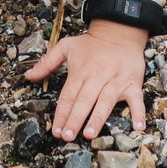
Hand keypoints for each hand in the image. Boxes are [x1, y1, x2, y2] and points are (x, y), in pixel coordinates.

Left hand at [24, 23, 146, 140]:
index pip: (68, 96)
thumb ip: (46, 63)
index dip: (62, 114)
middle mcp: (97, 77)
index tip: (56, 130)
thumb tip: (28, 76)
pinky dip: (138, 113)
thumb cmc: (91, 44)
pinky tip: (137, 127)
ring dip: (97, 119)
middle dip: (75, 120)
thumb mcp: (65, 47)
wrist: (119, 31)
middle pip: (84, 101)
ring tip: (89, 134)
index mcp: (80, 72)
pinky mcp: (132, 83)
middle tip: (67, 136)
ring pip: (105, 102)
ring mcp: (116, 81)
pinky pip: (136, 100)